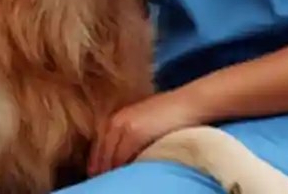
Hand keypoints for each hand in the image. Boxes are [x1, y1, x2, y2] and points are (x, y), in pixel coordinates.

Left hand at [88, 88, 204, 176]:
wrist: (190, 102)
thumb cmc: (171, 114)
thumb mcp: (143, 122)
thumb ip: (129, 135)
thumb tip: (122, 158)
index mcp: (114, 118)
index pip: (98, 148)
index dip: (97, 164)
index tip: (97, 177)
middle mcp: (114, 121)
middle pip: (100, 154)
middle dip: (100, 170)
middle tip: (101, 185)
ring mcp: (123, 126)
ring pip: (108, 158)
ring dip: (109, 173)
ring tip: (112, 185)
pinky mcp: (134, 133)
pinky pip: (121, 158)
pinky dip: (120, 170)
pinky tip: (124, 179)